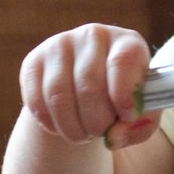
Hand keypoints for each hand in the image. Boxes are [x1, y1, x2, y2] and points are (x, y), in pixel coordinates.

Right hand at [18, 24, 160, 149]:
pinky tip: (64, 126)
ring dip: (73, 128)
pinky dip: (51, 125)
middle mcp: (92, 36)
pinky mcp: (33, 62)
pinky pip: (37, 102)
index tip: (127, 117)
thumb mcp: (141, 111)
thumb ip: (140, 126)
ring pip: (59, 97)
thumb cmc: (122, 99)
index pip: (123, 61)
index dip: (125, 96)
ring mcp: (59, 45)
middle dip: (97, 122)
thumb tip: (114, 137)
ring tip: (84, 133)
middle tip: (102, 132)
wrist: (87, 90)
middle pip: (89, 86)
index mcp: (127, 42)